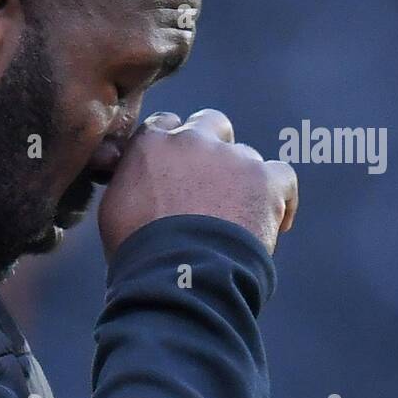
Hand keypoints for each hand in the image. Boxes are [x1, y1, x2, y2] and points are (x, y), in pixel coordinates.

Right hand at [98, 109, 297, 258]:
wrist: (178, 274)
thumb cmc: (138, 250)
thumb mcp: (114, 209)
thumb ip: (129, 181)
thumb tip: (135, 182)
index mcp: (152, 144)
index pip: (165, 125)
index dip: (172, 146)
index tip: (173, 169)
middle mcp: (193, 140)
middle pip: (210, 123)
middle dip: (212, 146)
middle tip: (209, 183)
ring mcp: (232, 157)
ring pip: (245, 156)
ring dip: (241, 180)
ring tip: (235, 220)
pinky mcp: (265, 179)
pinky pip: (282, 177)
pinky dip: (281, 198)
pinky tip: (276, 223)